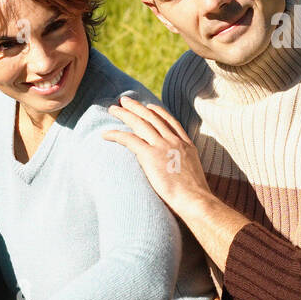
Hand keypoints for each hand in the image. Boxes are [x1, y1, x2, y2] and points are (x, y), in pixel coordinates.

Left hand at [102, 94, 212, 217]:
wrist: (195, 199)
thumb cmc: (195, 196)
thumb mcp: (193, 174)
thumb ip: (183, 167)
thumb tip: (177, 173)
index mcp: (186, 145)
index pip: (170, 122)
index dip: (158, 112)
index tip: (149, 106)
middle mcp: (174, 141)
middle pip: (153, 118)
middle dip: (137, 107)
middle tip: (124, 100)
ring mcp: (162, 146)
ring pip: (140, 124)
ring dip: (125, 114)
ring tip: (112, 108)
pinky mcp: (150, 155)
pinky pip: (129, 139)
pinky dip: (116, 134)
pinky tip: (105, 134)